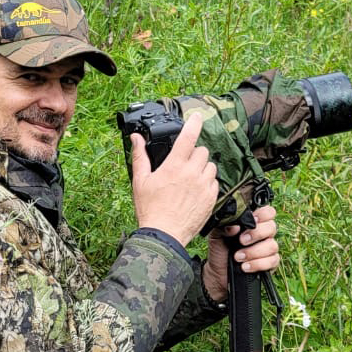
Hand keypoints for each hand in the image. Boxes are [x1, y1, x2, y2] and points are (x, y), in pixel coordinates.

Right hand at [130, 113, 218, 247]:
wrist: (164, 235)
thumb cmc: (150, 209)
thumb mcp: (140, 181)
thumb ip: (140, 157)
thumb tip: (136, 138)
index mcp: (174, 166)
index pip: (188, 136)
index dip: (194, 123)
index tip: (197, 117)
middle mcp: (192, 173)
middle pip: (202, 151)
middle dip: (194, 154)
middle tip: (184, 164)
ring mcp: (204, 186)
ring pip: (211, 166)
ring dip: (203, 168)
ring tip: (191, 178)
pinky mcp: (211, 199)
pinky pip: (215, 183)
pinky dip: (208, 183)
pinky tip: (196, 191)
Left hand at [202, 205, 279, 301]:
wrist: (217, 273)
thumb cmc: (219, 251)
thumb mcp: (217, 235)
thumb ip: (224, 226)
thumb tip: (234, 226)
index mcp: (253, 223)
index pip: (268, 212)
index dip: (263, 214)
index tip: (252, 220)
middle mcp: (263, 235)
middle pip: (272, 227)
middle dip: (256, 234)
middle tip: (241, 241)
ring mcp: (267, 249)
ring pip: (272, 246)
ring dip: (254, 252)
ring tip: (238, 257)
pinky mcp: (269, 264)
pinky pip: (272, 261)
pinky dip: (257, 264)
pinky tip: (245, 267)